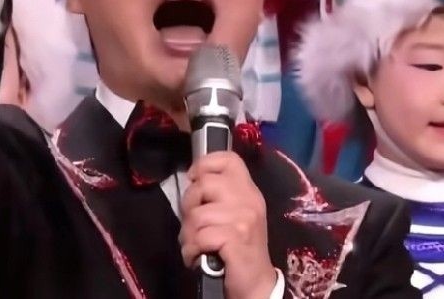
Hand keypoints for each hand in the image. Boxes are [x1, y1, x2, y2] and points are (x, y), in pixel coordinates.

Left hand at [180, 151, 277, 298]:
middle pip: (204, 184)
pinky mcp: (236, 239)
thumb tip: (190, 180)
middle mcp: (249, 199)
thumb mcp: (234, 215)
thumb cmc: (238, 248)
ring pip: (197, 215)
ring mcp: (244, 218)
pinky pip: (199, 236)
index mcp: (249, 190)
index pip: (228, 159)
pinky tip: (197, 257)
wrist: (256, 283)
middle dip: (188, 206)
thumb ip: (218, 196)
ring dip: (187, 235)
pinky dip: (191, 250)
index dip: (204, 164)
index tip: (195, 181)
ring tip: (195, 245)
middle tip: (193, 225)